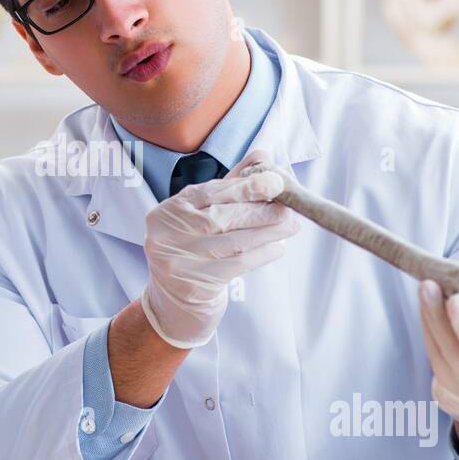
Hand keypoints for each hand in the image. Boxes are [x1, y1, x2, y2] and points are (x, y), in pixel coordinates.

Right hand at [140, 148, 301, 348]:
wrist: (173, 303)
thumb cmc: (193, 250)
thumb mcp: (203, 216)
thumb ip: (230, 186)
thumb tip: (262, 156)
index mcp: (168, 212)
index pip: (209, 193)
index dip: (244, 186)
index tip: (275, 181)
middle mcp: (168, 235)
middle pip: (220, 218)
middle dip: (259, 211)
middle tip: (289, 207)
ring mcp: (179, 262)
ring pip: (233, 242)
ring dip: (268, 232)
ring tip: (291, 225)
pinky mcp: (195, 286)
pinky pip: (237, 265)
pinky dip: (262, 254)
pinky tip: (277, 247)